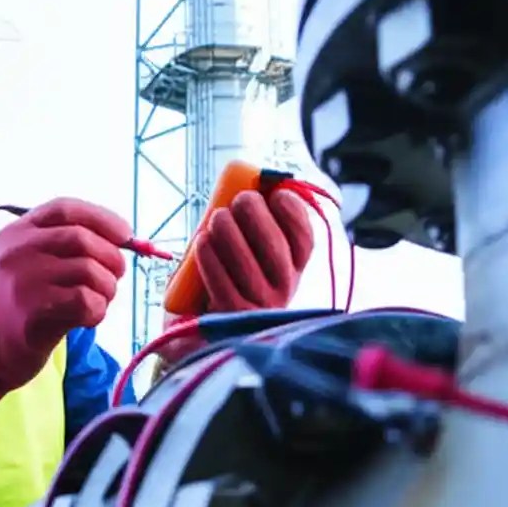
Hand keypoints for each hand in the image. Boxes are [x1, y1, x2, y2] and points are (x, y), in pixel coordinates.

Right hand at [0, 198, 130, 424]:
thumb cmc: (16, 307)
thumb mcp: (28, 264)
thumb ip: (64, 247)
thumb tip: (122, 241)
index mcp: (15, 233)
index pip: (64, 209)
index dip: (101, 218)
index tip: (125, 233)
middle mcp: (15, 251)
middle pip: (81, 238)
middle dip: (111, 257)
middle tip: (115, 277)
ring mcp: (22, 281)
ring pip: (89, 270)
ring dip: (107, 289)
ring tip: (98, 301)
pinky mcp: (33, 313)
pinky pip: (85, 301)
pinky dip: (98, 310)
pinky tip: (87, 319)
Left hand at [195, 188, 314, 310]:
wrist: (209, 325)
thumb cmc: (231, 274)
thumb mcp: (252, 251)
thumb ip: (255, 222)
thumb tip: (251, 181)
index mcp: (294, 267)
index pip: (304, 237)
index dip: (293, 211)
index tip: (275, 193)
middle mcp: (283, 287)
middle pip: (274, 243)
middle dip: (253, 211)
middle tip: (238, 201)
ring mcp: (259, 304)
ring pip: (245, 260)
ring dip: (227, 229)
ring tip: (216, 219)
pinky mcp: (232, 315)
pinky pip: (221, 280)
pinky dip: (209, 255)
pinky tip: (202, 242)